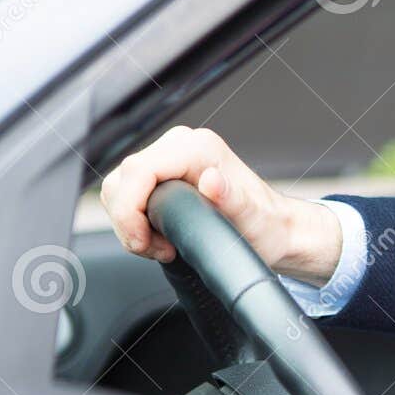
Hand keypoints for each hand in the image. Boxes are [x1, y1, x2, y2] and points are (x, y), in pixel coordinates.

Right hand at [99, 125, 340, 283]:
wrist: (274, 230)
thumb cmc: (266, 224)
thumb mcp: (250, 217)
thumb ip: (230, 198)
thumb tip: (211, 180)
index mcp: (199, 148)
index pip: (137, 170)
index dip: (129, 210)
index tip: (143, 241)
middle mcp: (182, 145)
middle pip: (122, 180)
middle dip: (129, 221)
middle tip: (157, 248)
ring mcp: (170, 158)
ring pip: (119, 188)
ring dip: (131, 223)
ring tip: (162, 245)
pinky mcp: (164, 173)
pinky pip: (127, 194)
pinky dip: (134, 220)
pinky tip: (160, 236)